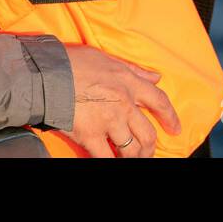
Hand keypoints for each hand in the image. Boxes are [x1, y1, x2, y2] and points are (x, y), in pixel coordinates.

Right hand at [55, 44, 180, 157]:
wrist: (47, 73)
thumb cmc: (73, 62)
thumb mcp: (106, 58)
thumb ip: (133, 70)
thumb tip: (155, 77)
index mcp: (128, 82)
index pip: (159, 101)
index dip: (170, 117)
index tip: (175, 128)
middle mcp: (124, 103)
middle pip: (147, 133)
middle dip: (150, 147)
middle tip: (147, 152)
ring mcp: (108, 121)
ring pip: (131, 150)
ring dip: (133, 158)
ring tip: (129, 159)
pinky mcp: (90, 135)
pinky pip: (106, 158)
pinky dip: (110, 162)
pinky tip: (110, 160)